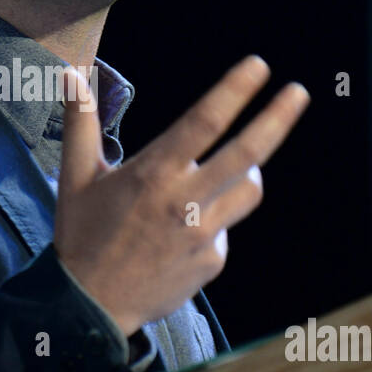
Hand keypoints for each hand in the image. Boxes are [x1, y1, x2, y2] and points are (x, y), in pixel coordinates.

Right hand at [53, 56, 309, 337]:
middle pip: (246, 154)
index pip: (204, 122)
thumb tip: (71, 75)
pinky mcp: (211, 262)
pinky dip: (217, 217)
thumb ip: (80, 123)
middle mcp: (184, 201)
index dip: (235, 90)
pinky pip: (227, 228)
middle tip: (299, 92)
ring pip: (248, 190)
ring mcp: (202, 234)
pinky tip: (188, 226)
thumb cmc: (82, 235)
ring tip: (235, 166)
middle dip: (277, 119)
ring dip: (248, 171)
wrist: (90, 305)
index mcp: (153, 174)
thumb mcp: (76, 177)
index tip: (258, 66)